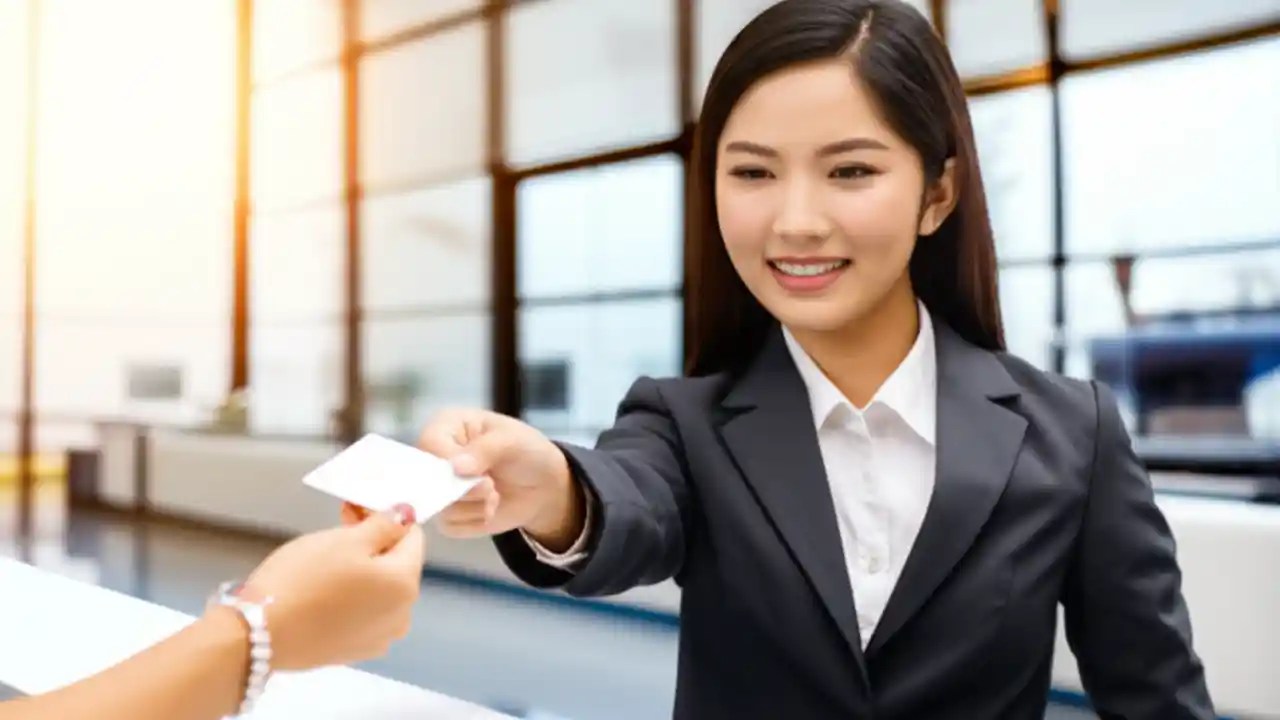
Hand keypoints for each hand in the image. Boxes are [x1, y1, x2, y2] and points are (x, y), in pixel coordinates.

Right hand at [231, 506, 425, 670]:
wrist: (259, 635)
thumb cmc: (304, 580)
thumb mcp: (345, 540)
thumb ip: (384, 525)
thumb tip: (405, 515)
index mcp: (406, 585)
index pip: (412, 537)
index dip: (385, 518)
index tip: (354, 510)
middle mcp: (402, 615)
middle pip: (396, 565)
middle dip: (373, 542)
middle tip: (338, 525)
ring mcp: (379, 637)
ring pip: (379, 589)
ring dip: (362, 567)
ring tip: (327, 556)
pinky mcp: (355, 650)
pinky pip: (363, 612)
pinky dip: (352, 594)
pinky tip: (324, 588)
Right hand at [412, 408, 583, 550]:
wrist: (546, 486)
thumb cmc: (527, 451)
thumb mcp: (512, 440)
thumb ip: (485, 449)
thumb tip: (455, 467)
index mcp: (447, 427)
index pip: (428, 444)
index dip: (448, 462)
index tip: (476, 472)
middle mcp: (437, 457)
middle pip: (428, 479)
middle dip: (464, 489)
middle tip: (491, 487)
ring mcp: (441, 488)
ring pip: (440, 506)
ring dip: (474, 505)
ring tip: (496, 495)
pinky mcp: (450, 515)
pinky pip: (450, 525)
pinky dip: (474, 521)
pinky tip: (490, 509)